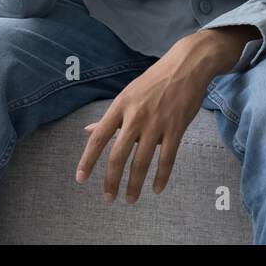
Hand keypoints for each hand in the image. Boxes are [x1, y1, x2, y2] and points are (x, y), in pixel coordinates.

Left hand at [74, 39, 214, 203]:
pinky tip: (157, 189)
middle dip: (111, 181)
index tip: (80, 179)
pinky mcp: (176, 128)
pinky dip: (161, 177)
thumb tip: (87, 130)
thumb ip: (109, 117)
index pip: (98, 137)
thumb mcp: (127, 94)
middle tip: (108, 198)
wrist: (186, 66)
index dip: (88, 160)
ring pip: (141, 161)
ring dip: (135, 185)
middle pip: (118, 155)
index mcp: (120, 106)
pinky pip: (167, 159)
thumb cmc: (153, 81)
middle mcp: (135, 116)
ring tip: (130, 200)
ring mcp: (156, 123)